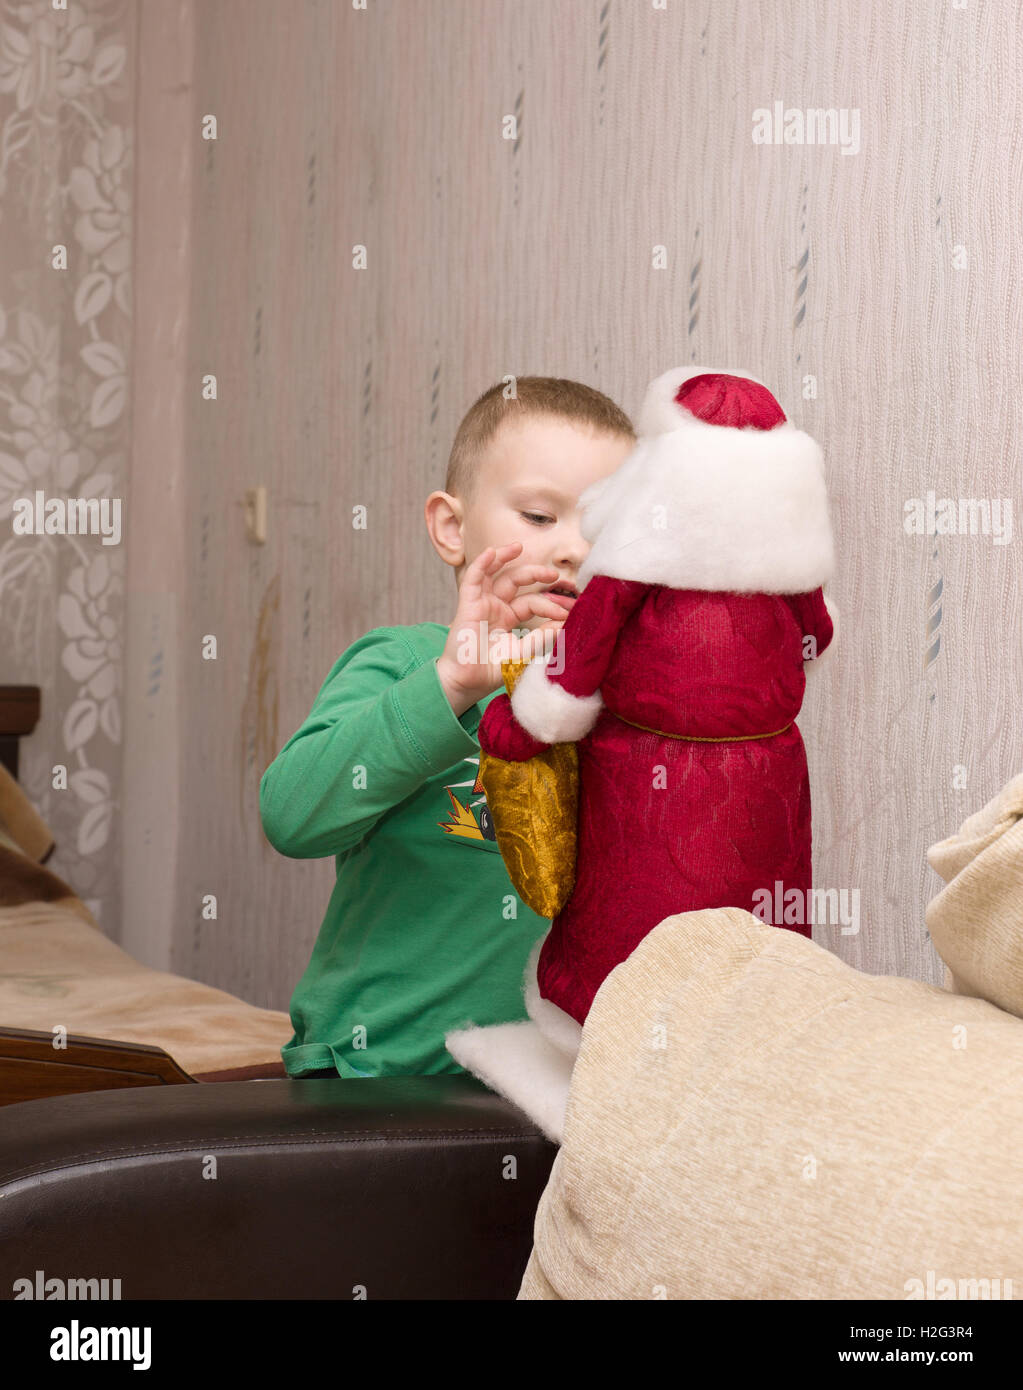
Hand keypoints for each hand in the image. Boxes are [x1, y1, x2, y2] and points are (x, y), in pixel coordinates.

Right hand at [437, 544, 566, 713]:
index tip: (566, 613)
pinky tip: (492, 553)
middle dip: (535, 575)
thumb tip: (564, 625)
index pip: (532, 602)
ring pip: (494, 573)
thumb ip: (541, 639)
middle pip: (516, 581)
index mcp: (509, 617)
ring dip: (505, 557)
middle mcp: (496, 607)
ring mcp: (482, 603)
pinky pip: (474, 578)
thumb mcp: (522, 653)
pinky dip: (482, 564)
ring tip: (519, 547)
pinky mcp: (468, 603)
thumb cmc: (491, 671)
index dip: (549, 605)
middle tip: (554, 574)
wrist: (466, 682)